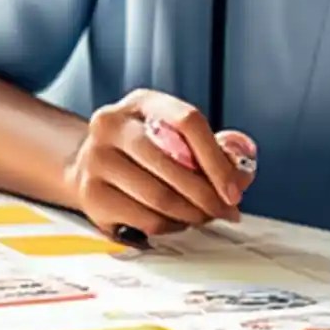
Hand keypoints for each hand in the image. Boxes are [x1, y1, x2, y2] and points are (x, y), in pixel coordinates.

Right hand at [65, 89, 257, 236]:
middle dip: (208, 196)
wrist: (88, 161)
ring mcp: (97, 161)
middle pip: (171, 166)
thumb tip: (242, 176)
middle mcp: (112, 126)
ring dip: (192, 214)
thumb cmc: (143, 148)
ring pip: (159, 198)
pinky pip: (144, 219)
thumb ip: (212, 149)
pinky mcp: (91, 196)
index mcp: (142, 102)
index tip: (234, 188)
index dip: (216, 159)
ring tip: (205, 216)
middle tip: (226, 210)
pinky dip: (171, 226)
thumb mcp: (172, 133)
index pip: (188, 122)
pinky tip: (178, 220)